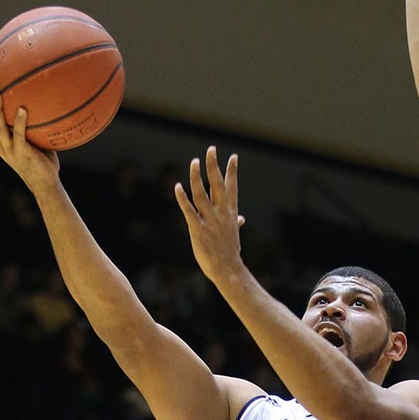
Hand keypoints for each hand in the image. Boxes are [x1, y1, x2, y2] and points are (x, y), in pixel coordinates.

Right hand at [0, 86, 60, 195]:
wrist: (47, 186)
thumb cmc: (43, 165)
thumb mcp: (34, 145)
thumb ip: (33, 130)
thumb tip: (44, 109)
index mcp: (1, 146)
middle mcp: (2, 148)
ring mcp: (11, 151)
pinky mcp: (23, 154)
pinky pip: (19, 135)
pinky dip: (19, 122)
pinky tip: (23, 110)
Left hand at [174, 146, 246, 284]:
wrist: (228, 270)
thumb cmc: (230, 254)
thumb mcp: (234, 236)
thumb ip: (235, 223)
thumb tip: (241, 219)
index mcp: (230, 213)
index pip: (232, 188)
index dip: (232, 171)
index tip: (233, 157)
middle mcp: (221, 213)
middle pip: (217, 184)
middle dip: (214, 166)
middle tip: (211, 149)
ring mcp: (209, 220)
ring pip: (202, 193)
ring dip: (197, 177)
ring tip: (194, 162)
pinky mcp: (197, 229)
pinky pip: (189, 210)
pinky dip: (182, 198)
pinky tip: (177, 187)